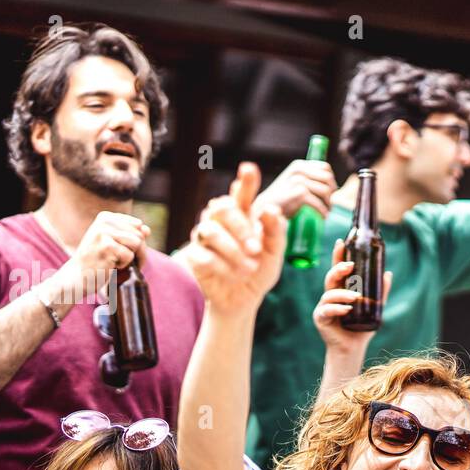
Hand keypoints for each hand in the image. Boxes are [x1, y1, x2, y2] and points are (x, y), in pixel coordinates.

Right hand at [55, 210, 149, 302]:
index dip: (138, 241)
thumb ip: (133, 234)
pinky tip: (110, 265)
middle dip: (138, 251)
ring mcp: (104, 233)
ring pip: (137, 243)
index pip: (138, 225)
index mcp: (106, 217)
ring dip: (133, 258)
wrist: (78, 276)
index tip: (126, 250)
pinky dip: (124, 265)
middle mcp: (104, 221)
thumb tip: (147, 229)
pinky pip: (130, 256)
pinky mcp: (106, 246)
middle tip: (123, 261)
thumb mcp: (116, 243)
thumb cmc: (98, 260)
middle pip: (140, 234)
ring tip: (117, 263)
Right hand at [189, 162, 287, 317]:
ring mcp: (205, 236)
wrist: (244, 300)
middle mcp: (221, 221)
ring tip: (250, 268)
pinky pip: (204, 255)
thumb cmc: (260, 271)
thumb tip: (271, 209)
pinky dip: (223, 268)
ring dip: (233, 251)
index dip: (245, 182)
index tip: (249, 169)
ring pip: (211, 231)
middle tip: (256, 249)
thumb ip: (276, 232)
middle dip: (241, 228)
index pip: (242, 194)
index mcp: (242, 215)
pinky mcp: (194, 255)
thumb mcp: (275, 254)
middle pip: (221, 207)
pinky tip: (234, 276)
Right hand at [257, 157, 336, 217]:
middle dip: (331, 193)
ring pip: (325, 190)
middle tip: (329, 205)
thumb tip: (331, 185)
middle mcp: (298, 170)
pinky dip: (322, 211)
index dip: (330, 182)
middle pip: (328, 179)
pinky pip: (318, 202)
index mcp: (299, 165)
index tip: (329, 194)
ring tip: (326, 212)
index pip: (325, 168)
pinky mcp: (298, 194)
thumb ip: (309, 180)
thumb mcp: (294, 183)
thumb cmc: (282, 199)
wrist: (265, 209)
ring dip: (328, 204)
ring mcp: (297, 180)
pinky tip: (321, 217)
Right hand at [313, 238, 391, 354]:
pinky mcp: (321, 318)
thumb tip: (388, 273)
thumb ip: (380, 292)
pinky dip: (337, 309)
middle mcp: (330, 295)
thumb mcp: (375, 307)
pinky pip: (326, 310)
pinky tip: (346, 309)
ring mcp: (324, 306)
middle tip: (349, 266)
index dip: (338, 255)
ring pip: (329, 294)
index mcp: (341, 289)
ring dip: (342, 293)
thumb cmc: (361, 328)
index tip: (341, 242)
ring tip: (355, 297)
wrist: (352, 349)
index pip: (338, 269)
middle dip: (338, 269)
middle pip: (331, 277)